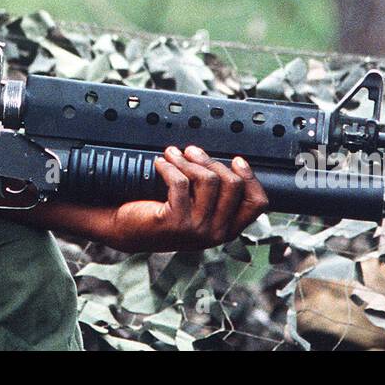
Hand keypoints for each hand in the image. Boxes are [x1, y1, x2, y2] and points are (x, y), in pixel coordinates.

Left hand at [101, 146, 269, 252]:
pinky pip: (180, 181)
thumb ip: (215, 195)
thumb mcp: (197, 210)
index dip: (250, 178)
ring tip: (173, 154)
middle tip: (192, 152)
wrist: (127, 230)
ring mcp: (197, 229)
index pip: (257, 203)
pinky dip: (169, 166)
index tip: (236, 160)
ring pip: (208, 180)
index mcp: (227, 229)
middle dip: (212, 161)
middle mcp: (216, 233)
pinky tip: (160, 163)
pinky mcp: (176, 221)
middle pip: (233, 185)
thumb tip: (224, 161)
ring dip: (188, 160)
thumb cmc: (162, 215)